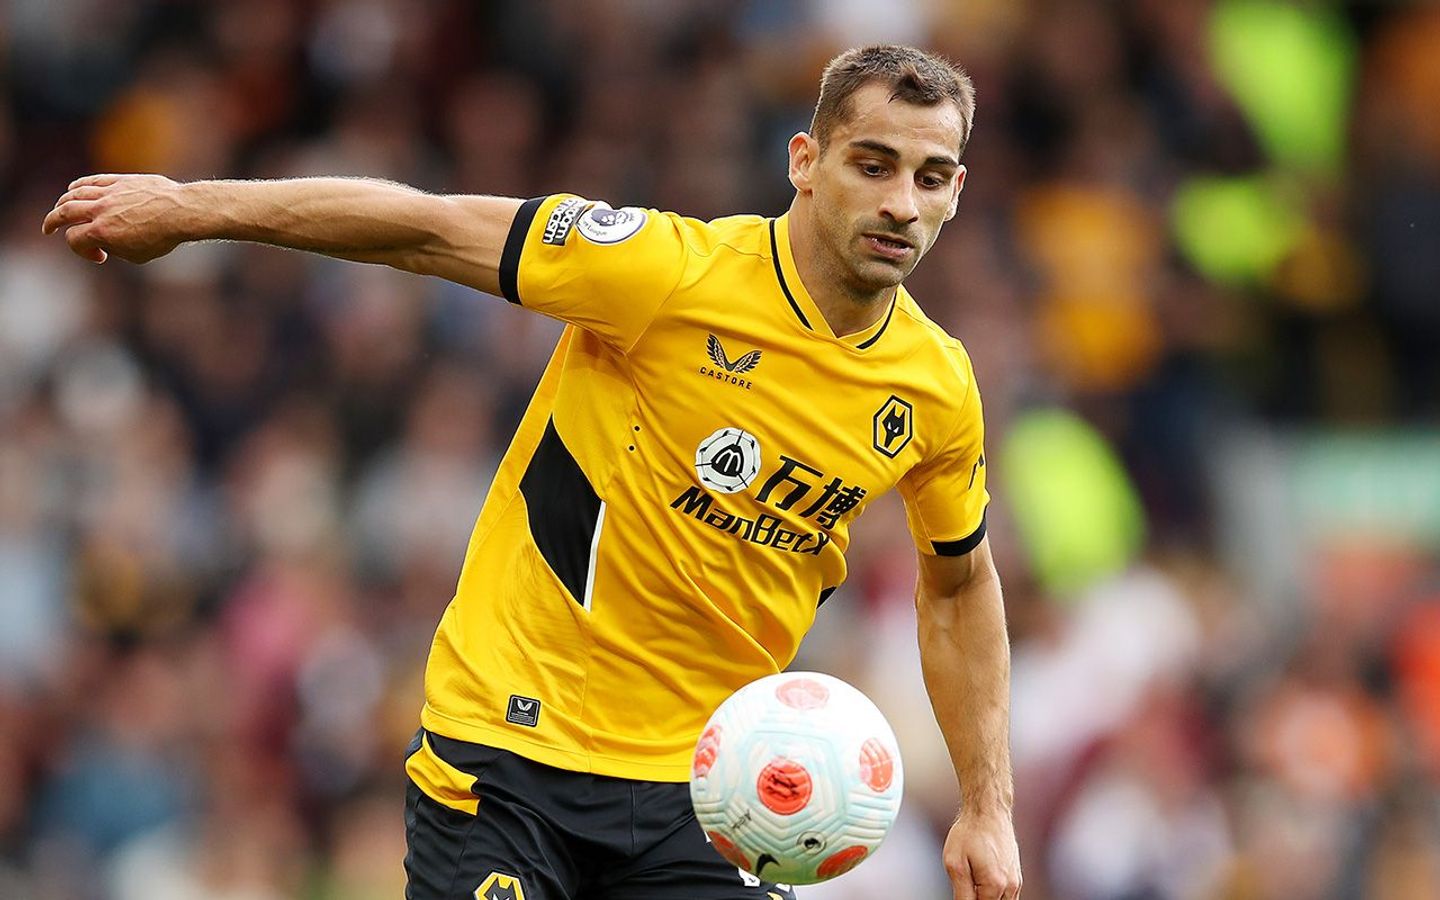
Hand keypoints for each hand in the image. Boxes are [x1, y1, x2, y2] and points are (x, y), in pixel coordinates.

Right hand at [42, 173, 185, 263]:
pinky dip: (79, 186)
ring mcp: (109, 193)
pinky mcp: (120, 181)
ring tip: (60, 208)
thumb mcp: (137, 255)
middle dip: (52, 222)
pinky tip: (74, 189)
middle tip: (48, 229)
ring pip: (75, 194)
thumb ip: (114, 248)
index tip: (101, 256)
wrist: (182, 212)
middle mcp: (100, 211)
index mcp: (102, 232)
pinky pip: (92, 180)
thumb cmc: (163, 237)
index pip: (74, 239)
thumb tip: (105, 241)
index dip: (82, 251)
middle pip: (64, 213)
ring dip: (63, 202)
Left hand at [942, 808, 1021, 899]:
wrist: (988, 810)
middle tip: (968, 882)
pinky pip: (1008, 896)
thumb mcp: (955, 863)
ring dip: (987, 899)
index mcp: (994, 885)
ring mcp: (1016, 881)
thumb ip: (961, 893)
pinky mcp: (1016, 875)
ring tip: (974, 882)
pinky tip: (982, 884)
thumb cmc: (969, 833)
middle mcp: (1010, 886)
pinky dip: (995, 896)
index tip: (964, 889)